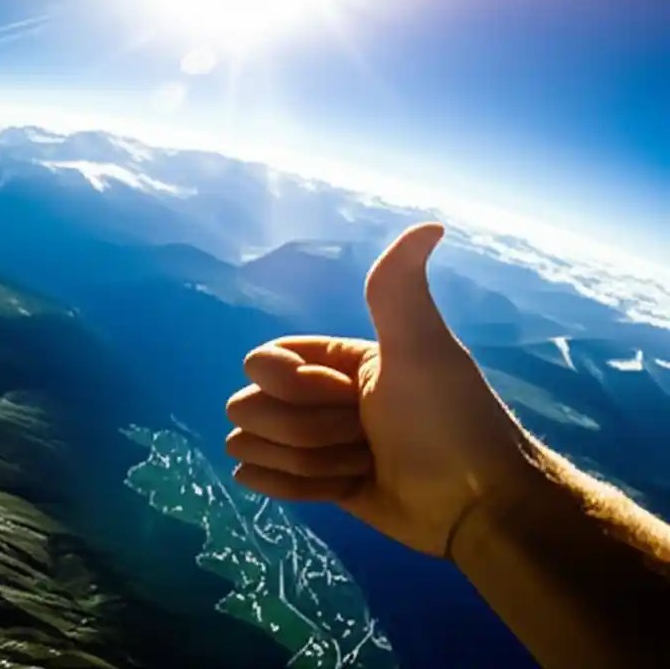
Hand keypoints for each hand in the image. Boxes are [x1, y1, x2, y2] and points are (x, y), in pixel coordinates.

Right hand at [225, 224, 539, 556]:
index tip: (347, 397)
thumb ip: (397, 289)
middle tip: (362, 437)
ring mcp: (314, 442)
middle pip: (251, 407)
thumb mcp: (423, 349)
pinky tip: (333, 487)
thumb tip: (430, 223)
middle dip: (303, 430)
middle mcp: (320, 396)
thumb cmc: (451, 422)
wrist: (479, 506)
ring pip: (252, 445)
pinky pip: (262, 480)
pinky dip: (288, 486)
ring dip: (304, 463)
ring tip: (359, 465)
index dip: (294, 384)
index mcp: (338, 359)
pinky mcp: (317, 485)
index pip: (262, 361)